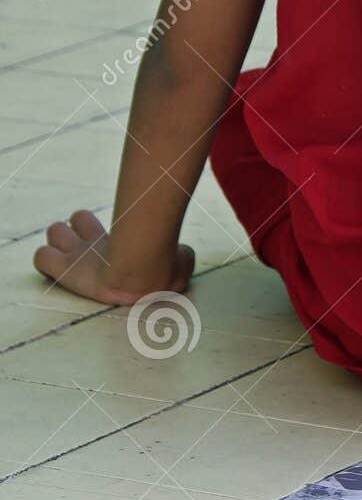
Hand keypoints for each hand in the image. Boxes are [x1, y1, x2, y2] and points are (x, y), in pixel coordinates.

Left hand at [34, 210, 193, 306]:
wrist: (144, 277)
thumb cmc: (164, 268)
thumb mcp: (181, 261)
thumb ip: (179, 257)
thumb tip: (182, 255)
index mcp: (115, 241)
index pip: (90, 221)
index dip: (89, 229)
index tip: (100, 246)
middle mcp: (93, 243)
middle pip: (69, 225)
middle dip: (72, 235)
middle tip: (82, 251)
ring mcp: (77, 255)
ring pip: (55, 232)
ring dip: (59, 244)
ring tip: (67, 259)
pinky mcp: (65, 270)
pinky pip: (41, 258)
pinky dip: (46, 261)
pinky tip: (54, 269)